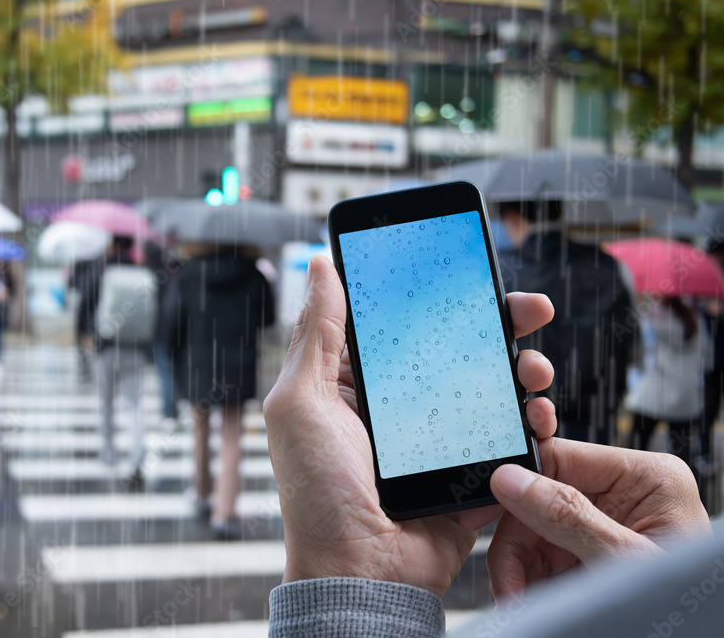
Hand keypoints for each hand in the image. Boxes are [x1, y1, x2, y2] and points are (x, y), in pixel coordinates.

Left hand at [263, 255, 556, 596]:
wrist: (360, 575)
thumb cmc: (316, 494)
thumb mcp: (301, 403)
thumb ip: (317, 334)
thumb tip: (319, 266)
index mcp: (356, 384)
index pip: (403, 325)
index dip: (436, 296)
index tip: (470, 270)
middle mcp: (399, 407)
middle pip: (457, 349)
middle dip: (497, 324)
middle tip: (529, 310)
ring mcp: (437, 439)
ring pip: (490, 387)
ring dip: (523, 369)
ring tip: (536, 368)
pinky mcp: (469, 472)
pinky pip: (508, 438)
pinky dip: (531, 423)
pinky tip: (538, 414)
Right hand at [487, 441, 711, 598]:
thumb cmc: (683, 606)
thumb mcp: (625, 560)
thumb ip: (569, 517)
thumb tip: (512, 480)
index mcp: (644, 477)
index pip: (556, 458)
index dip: (518, 490)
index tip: (491, 521)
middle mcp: (623, 494)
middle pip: (536, 499)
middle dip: (517, 546)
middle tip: (510, 586)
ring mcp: (603, 523)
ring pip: (532, 531)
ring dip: (519, 569)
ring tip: (520, 601)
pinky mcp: (590, 551)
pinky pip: (541, 555)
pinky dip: (529, 581)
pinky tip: (531, 599)